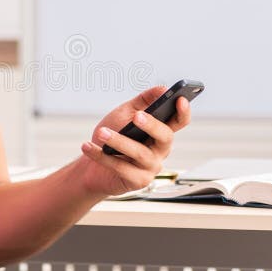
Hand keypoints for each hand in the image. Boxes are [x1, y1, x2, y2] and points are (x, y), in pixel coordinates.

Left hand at [76, 86, 190, 196]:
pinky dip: (102, 156)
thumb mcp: (125, 114)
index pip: (179, 122)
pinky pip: (121, 167)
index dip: (183, 112)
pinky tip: (88, 146)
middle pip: (165, 137)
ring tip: (102, 132)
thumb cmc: (113, 136)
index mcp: (161, 132)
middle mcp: (160, 150)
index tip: (180, 99)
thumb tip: (162, 88)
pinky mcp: (138, 181)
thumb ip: (143, 101)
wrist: (93, 166)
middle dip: (152, 125)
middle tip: (136, 116)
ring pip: (140, 153)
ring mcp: (151, 167)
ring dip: (119, 141)